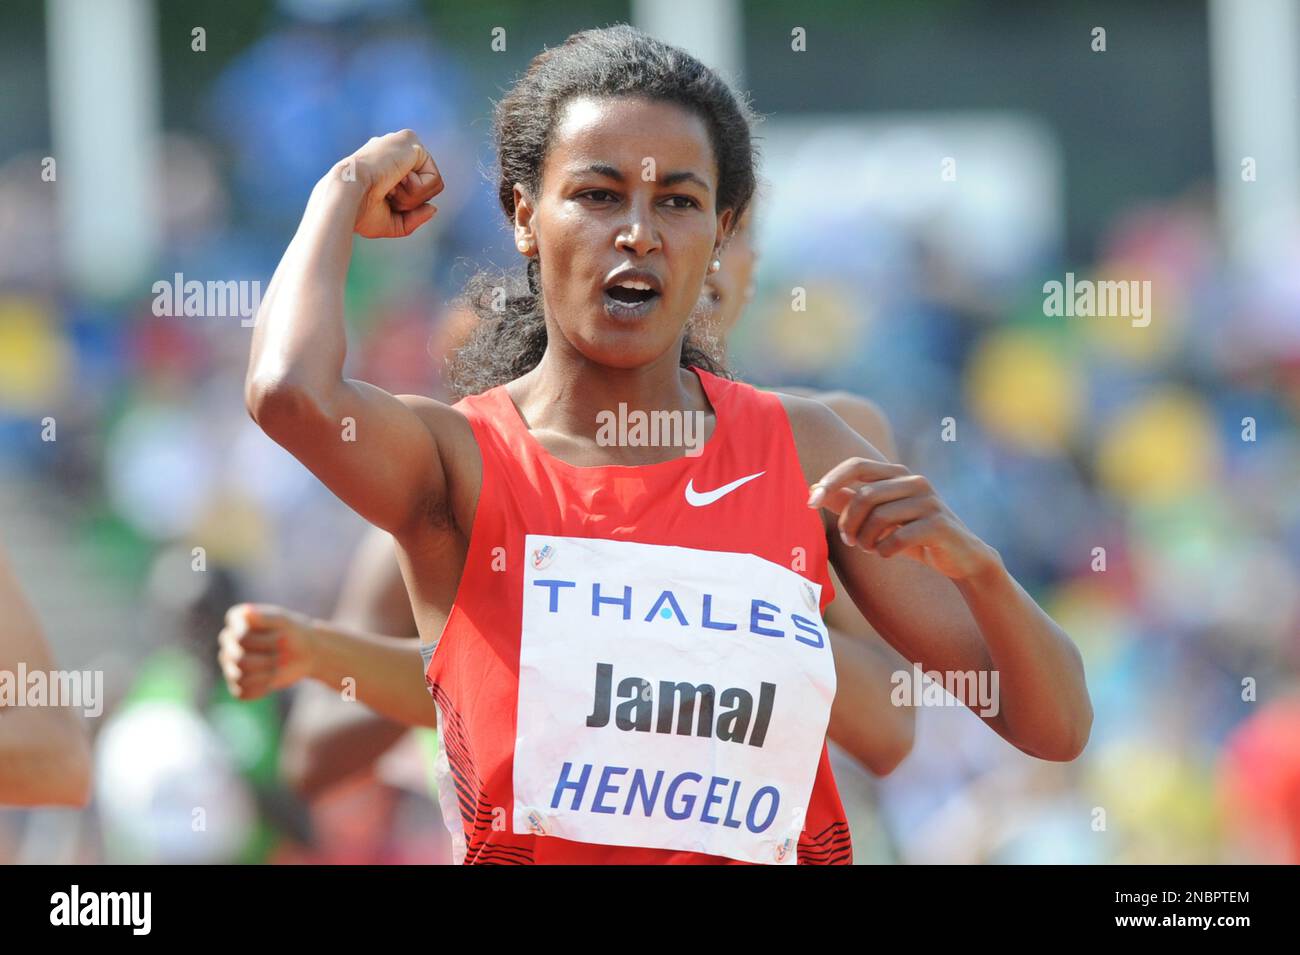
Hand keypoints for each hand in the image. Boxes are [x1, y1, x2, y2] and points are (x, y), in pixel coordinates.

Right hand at [217, 603, 315, 699]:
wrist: (305, 652)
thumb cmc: (294, 632)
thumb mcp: (284, 622)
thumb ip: (265, 617)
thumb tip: (245, 611)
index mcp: (237, 620)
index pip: (241, 637)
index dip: (265, 641)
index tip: (282, 635)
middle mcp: (229, 640)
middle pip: (240, 659)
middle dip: (267, 659)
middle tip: (281, 654)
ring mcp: (230, 662)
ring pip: (239, 676)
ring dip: (265, 673)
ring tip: (277, 666)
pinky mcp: (237, 682)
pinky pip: (242, 692)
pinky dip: (261, 688)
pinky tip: (272, 679)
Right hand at [339, 129, 444, 238]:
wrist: (347, 195)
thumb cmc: (359, 211)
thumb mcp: (390, 222)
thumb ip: (413, 217)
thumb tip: (434, 208)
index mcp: (384, 165)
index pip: (413, 190)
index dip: (403, 205)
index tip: (380, 199)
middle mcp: (394, 151)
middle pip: (426, 187)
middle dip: (409, 202)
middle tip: (386, 194)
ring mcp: (402, 143)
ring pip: (432, 183)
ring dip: (412, 197)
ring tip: (390, 187)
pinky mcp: (411, 140)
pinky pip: (435, 178)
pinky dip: (418, 189)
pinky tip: (397, 180)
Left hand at [808, 457, 998, 580]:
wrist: (961, 558)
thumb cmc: (914, 536)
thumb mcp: (879, 519)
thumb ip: (850, 502)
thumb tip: (815, 490)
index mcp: (898, 474)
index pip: (857, 464)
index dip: (831, 480)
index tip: (811, 501)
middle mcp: (915, 481)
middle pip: (864, 495)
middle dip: (848, 522)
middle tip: (849, 541)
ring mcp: (929, 501)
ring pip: (879, 517)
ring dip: (866, 540)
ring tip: (869, 549)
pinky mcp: (939, 524)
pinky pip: (897, 537)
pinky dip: (884, 550)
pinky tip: (886, 554)